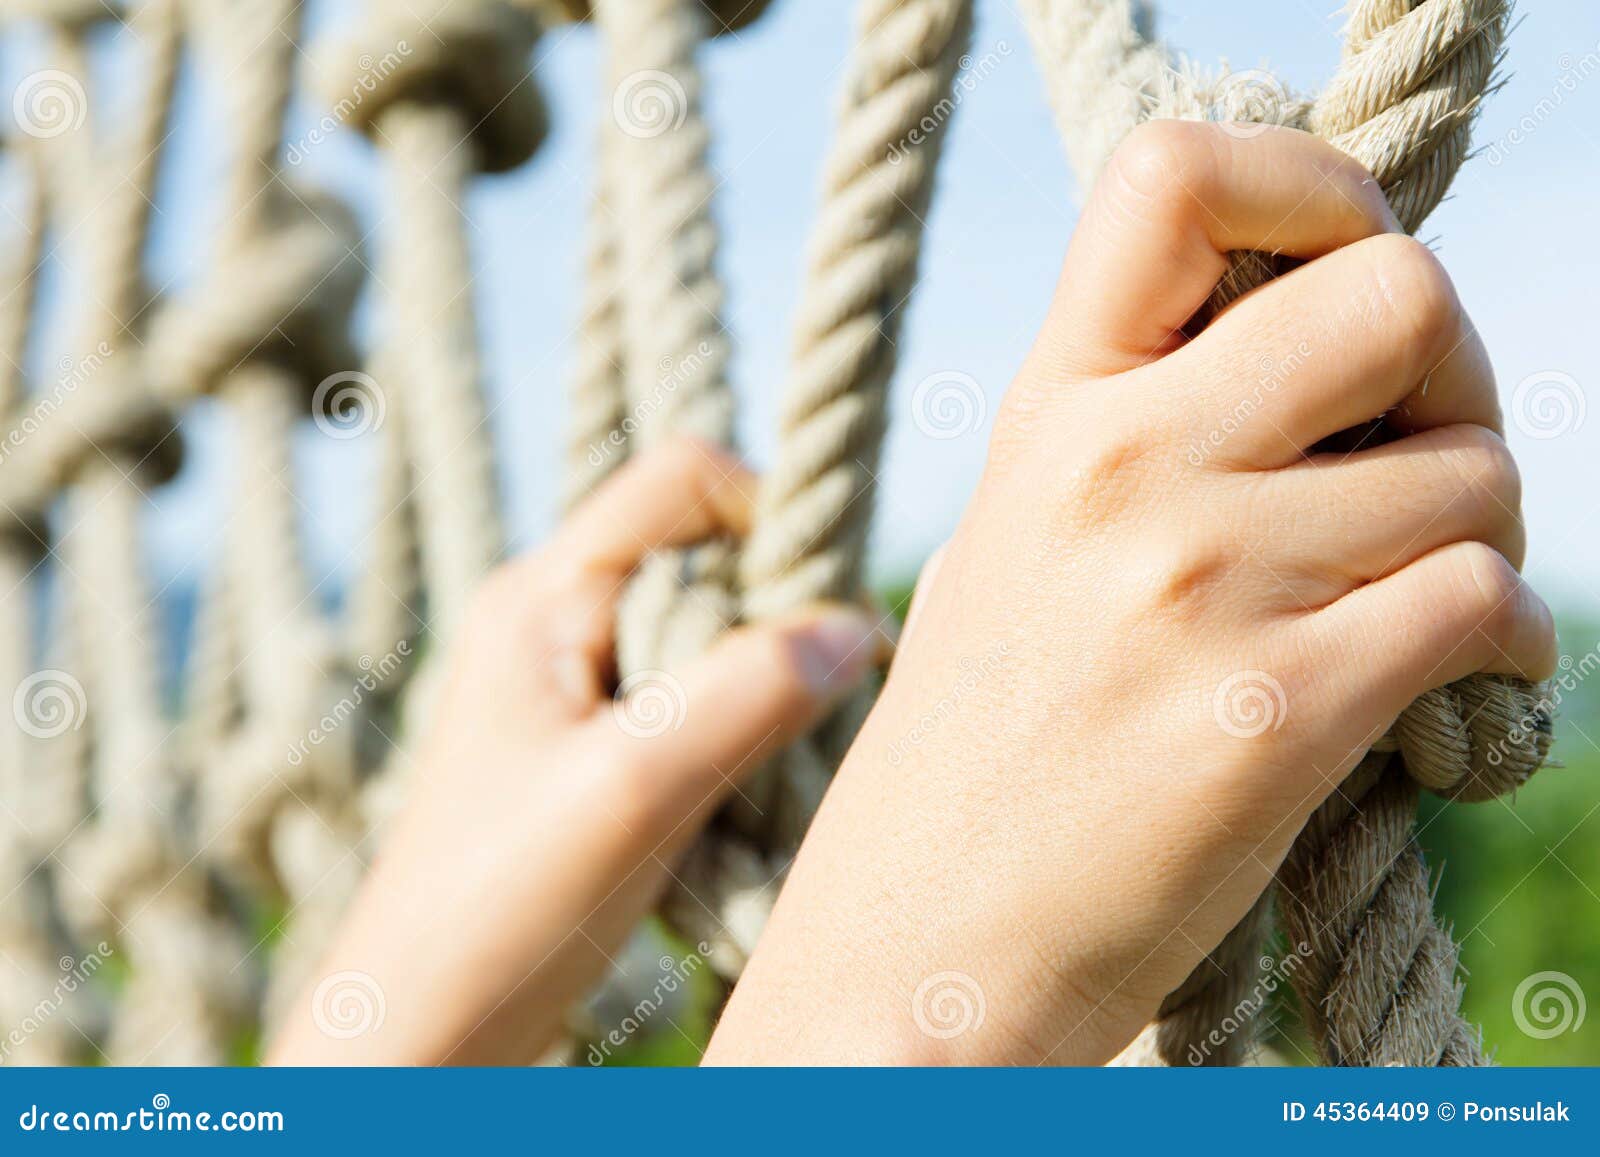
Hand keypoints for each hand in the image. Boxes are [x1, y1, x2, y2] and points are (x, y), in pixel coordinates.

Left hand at [267, 439, 881, 1064]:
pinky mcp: (589, 748)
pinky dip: (735, 744)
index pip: (683, 479)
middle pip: (706, 557)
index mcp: (542, 596)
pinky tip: (729, 817)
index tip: (825, 617)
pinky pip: (693, 703)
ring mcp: (569, 687)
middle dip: (775, 625)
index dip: (771, 518)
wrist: (423, 1029)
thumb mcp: (634, 788)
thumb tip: (858, 630)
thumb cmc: (499, 908)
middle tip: (802, 718)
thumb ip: (747, 693)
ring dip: (760, 698)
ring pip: (708, 637)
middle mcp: (554, 621)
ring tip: (755, 785)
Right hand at [706, 123, 1556, 1064]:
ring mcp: (1196, 582)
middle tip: (1422, 457)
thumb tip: (1332, 370)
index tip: (1345, 271)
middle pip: (1402, 293)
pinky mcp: (1277, 711)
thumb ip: (1138, 436)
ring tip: (1416, 613)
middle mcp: (1119, 467)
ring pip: (1478, 473)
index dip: (1313, 189)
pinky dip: (1508, 650)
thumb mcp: (1015, 547)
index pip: (1179, 175)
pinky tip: (1456, 696)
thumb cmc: (977, 757)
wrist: (921, 950)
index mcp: (1047, 413)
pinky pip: (1486, 600)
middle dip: (1459, 373)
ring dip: (1485, 541)